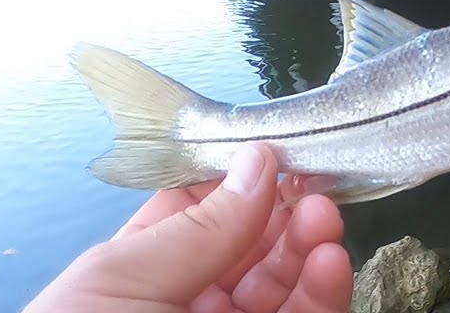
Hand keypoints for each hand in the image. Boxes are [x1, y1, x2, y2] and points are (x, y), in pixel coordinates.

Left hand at [25, 143, 352, 312]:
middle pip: (252, 245)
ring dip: (311, 246)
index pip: (198, 212)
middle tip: (314, 184)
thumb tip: (257, 162)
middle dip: (285, 210)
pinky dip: (324, 289)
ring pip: (286, 284)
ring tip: (326, 220)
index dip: (238, 179)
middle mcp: (191, 305)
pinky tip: (330, 260)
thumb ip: (197, 227)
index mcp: (138, 276)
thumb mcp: (119, 283)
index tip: (276, 151)